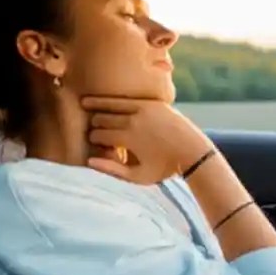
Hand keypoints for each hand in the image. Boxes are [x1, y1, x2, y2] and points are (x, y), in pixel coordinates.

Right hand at [81, 96, 213, 184]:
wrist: (192, 151)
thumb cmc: (165, 168)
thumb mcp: (139, 176)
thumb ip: (113, 170)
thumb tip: (89, 162)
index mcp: (129, 138)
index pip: (100, 134)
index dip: (93, 138)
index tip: (93, 143)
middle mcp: (134, 120)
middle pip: (103, 118)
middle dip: (94, 123)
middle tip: (92, 128)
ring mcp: (144, 109)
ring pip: (113, 103)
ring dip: (97, 104)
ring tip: (84, 102)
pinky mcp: (153, 103)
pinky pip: (128, 98)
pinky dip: (115, 99)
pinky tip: (106, 98)